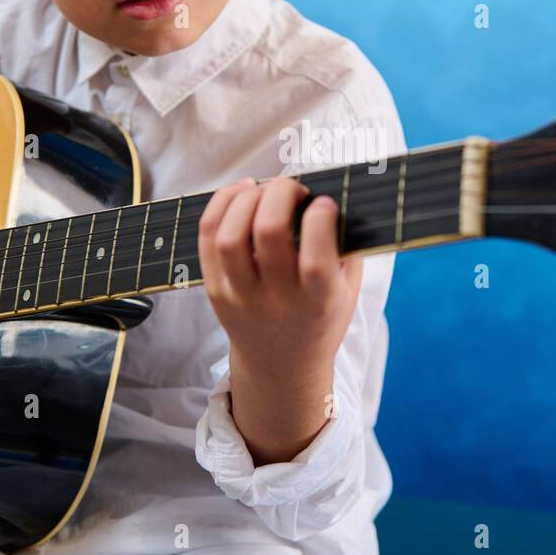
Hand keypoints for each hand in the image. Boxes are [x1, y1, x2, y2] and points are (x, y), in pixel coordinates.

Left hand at [197, 177, 362, 382]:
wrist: (281, 366)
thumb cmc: (319, 317)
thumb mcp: (348, 291)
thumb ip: (346, 247)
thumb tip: (334, 194)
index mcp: (319, 302)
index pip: (316, 259)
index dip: (320, 219)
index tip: (323, 202)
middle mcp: (277, 301)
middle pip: (268, 232)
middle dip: (280, 193)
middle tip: (292, 188)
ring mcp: (241, 298)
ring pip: (231, 235)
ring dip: (246, 197)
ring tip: (262, 188)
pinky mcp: (216, 292)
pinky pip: (208, 240)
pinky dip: (221, 206)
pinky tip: (240, 193)